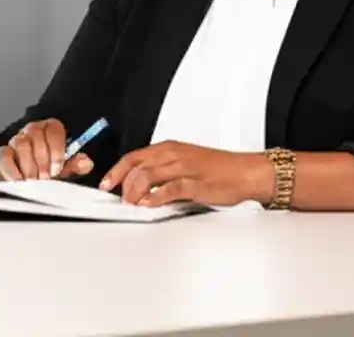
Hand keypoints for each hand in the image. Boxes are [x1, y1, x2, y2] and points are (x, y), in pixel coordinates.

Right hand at [0, 119, 94, 180]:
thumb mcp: (66, 170)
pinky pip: (4, 156)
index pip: (53, 128)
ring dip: (29, 165)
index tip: (58, 166)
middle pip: (35, 132)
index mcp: (50, 131)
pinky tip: (19, 181)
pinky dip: (12, 170)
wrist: (30, 185)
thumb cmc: (49, 173)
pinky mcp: (4, 154)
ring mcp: (16, 141)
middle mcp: (32, 132)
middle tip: (47, 177)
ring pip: (20, 143)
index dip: (56, 147)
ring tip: (35, 181)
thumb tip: (86, 161)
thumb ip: (76, 165)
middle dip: (42, 158)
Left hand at [100, 140, 271, 206]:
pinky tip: (149, 204)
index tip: (106, 183)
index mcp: (169, 148)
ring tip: (131, 203)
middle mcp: (174, 155)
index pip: (133, 157)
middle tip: (118, 198)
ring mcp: (185, 169)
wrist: (247, 172)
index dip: (116, 171)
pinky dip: (155, 198)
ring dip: (134, 191)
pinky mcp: (197, 184)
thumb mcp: (184, 164)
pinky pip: (170, 189)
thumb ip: (162, 173)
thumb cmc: (219, 170)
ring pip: (148, 175)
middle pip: (136, 166)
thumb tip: (140, 187)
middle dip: (122, 183)